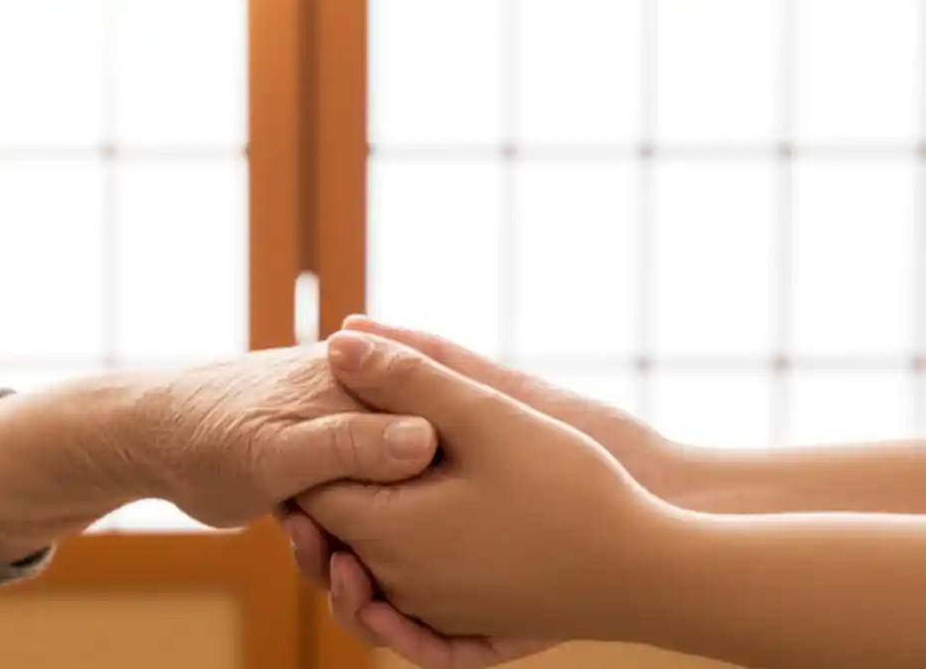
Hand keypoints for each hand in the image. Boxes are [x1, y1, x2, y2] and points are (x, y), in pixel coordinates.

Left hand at [137, 342, 438, 526]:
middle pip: (420, 480)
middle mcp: (375, 405)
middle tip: (332, 546)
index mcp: (374, 387)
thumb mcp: (277, 452)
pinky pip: (362, 507)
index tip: (388, 535)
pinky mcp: (337, 462)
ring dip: (356, 535)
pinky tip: (304, 534)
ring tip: (302, 533)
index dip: (429, 496)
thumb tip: (423, 440)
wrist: (152, 435)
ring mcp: (356, 433)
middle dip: (388, 528)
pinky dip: (339, 532)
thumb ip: (349, 445)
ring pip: (390, 502)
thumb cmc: (209, 437)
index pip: (441, 443)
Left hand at [297, 331, 674, 642]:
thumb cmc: (572, 490)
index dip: (313, 439)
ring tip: (370, 460)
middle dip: (327, 474)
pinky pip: (401, 588)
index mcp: (389, 534)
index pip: (312, 485)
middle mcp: (397, 584)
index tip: (319, 398)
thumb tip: (337, 339)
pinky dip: (390, 550)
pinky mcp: (464, 623)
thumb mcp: (486, 415)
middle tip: (331, 419)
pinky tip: (414, 507)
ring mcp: (430, 612)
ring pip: (363, 559)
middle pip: (331, 528)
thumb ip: (407, 375)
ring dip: (356, 514)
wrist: (649, 572)